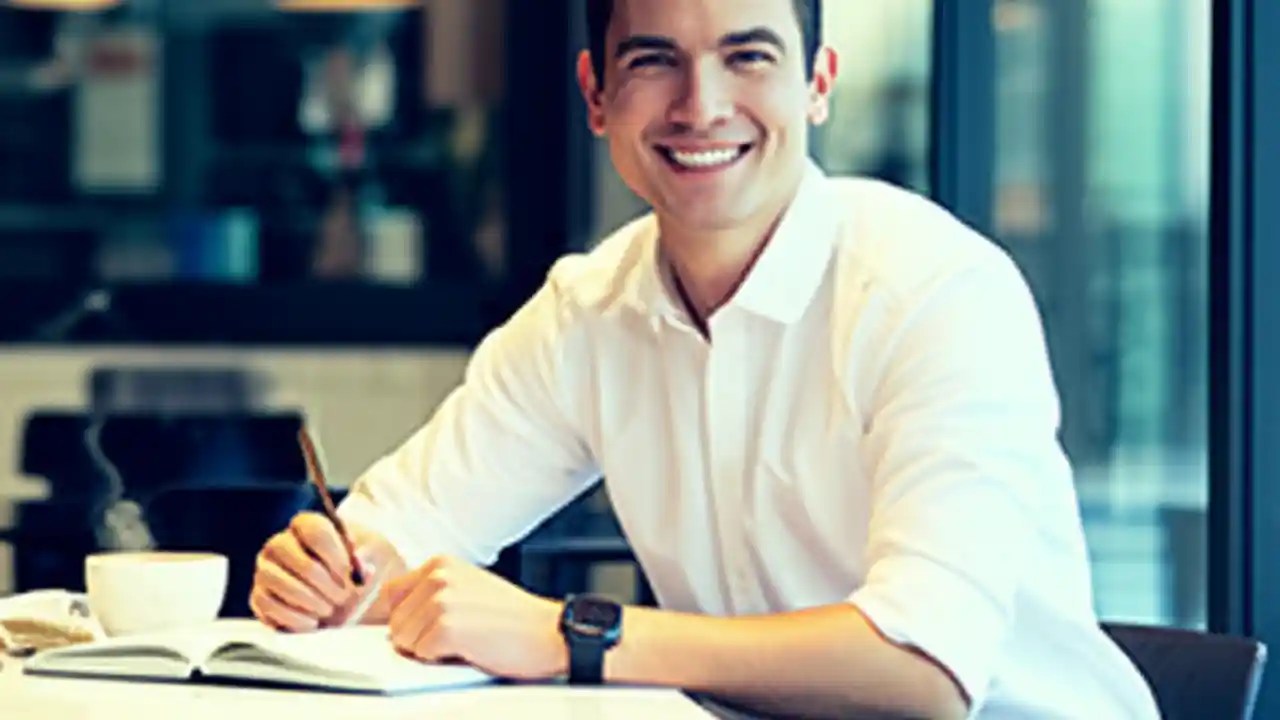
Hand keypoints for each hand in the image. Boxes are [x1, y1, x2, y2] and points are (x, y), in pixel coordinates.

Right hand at [250, 512, 400, 631]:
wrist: (343, 597)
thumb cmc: (355, 570)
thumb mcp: (372, 556)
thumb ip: (368, 556)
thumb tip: (362, 564)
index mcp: (307, 525)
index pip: (314, 530)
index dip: (334, 554)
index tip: (349, 574)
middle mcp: (280, 543)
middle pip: (297, 560)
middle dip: (324, 584)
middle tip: (343, 598)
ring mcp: (265, 569)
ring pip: (280, 583)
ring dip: (310, 601)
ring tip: (329, 609)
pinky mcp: (259, 596)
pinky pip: (268, 605)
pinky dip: (293, 617)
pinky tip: (313, 621)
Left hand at [386, 555, 566, 679]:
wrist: (548, 632)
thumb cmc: (514, 618)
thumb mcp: (469, 589)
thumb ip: (434, 595)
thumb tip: (400, 620)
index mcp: (441, 564)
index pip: (392, 594)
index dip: (406, 618)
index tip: (423, 628)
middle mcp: (438, 577)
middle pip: (394, 621)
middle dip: (416, 637)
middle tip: (453, 638)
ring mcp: (441, 601)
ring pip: (403, 641)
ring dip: (428, 650)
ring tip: (463, 642)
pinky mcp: (447, 628)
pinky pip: (421, 655)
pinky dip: (440, 661)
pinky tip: (467, 650)